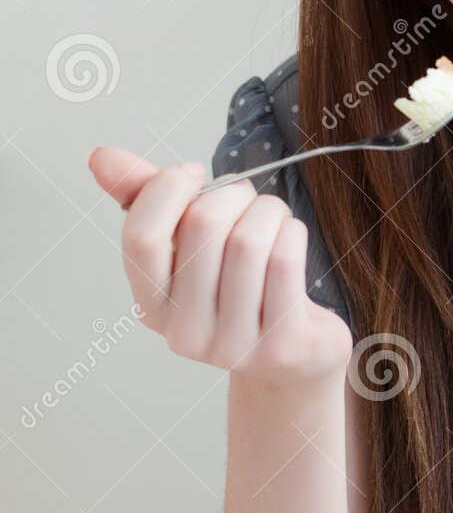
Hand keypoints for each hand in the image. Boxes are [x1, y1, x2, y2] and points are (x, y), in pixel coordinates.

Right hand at [88, 147, 352, 385]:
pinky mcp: (280, 347)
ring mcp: (232, 346)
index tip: (193, 174)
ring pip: (248, 240)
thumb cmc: (235, 283)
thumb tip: (100, 156)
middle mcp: (184, 333)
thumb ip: (143, 198)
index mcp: (151, 306)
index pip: (141, 236)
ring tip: (272, 215)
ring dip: (268, 210)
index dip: (168, 188)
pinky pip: (284, 262)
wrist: (291, 356)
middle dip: (232, 193)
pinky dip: (291, 232)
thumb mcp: (188, 243)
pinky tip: (290, 236)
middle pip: (203, 227)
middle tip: (245, 197)